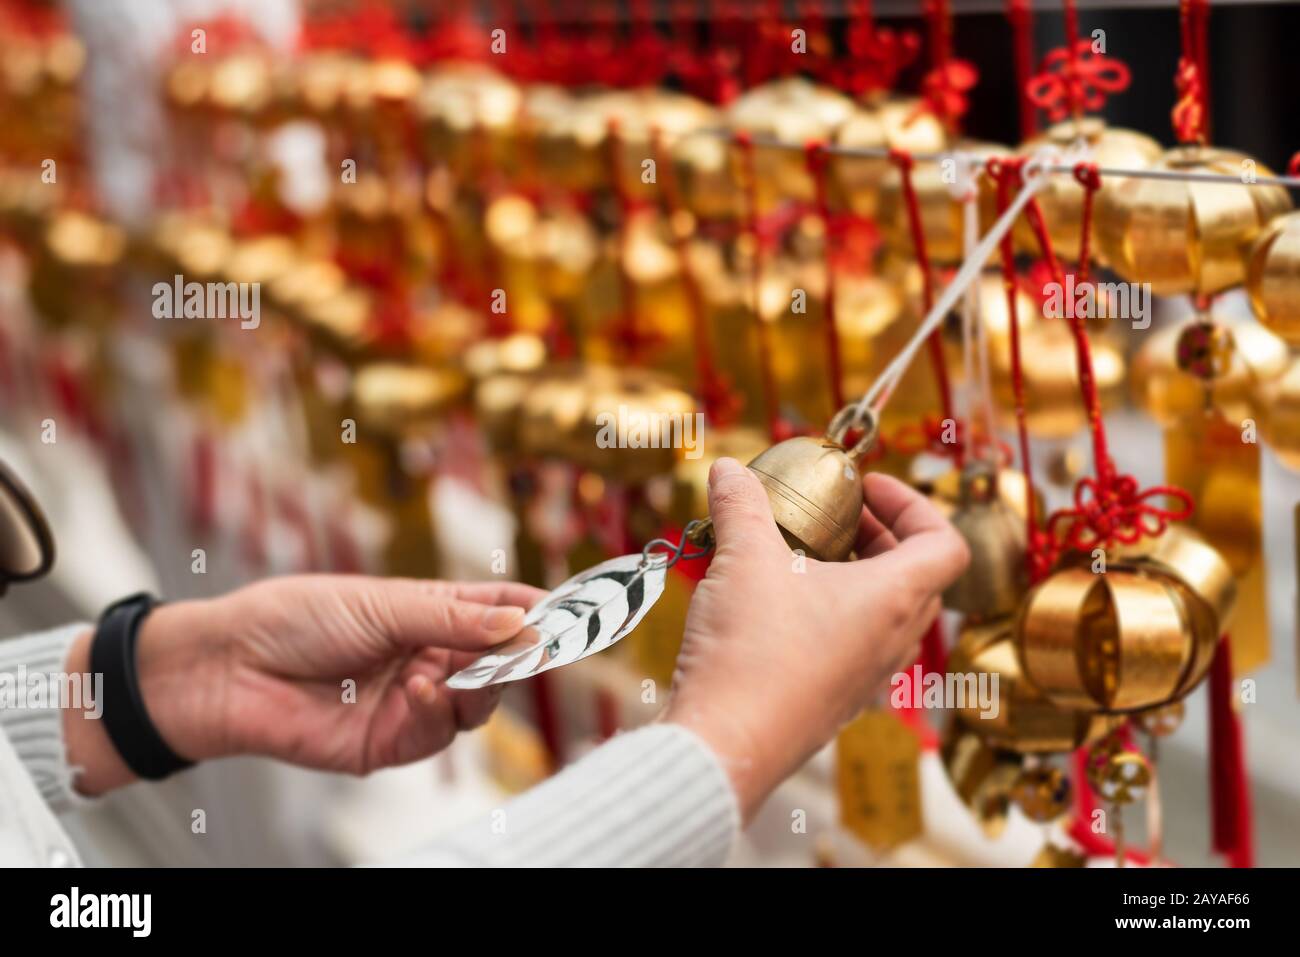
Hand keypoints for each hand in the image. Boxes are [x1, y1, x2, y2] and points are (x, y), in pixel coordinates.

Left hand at [65, 576, 544, 794]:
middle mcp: (430, 655)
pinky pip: (438, 733)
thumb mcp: (382, 603)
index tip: (584, 609)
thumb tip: (525, 620)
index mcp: (430, 611)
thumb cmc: (295, 618)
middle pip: (501, 658)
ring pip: (479, 701)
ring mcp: (414, 701)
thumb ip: (455, 618)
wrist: (228, 668)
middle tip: (539, 643)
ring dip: (477, 684)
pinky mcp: (390, 743)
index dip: (543, 609)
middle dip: (521, 652)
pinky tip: (416, 689)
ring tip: (452, 668)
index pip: (502, 608)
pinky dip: (437, 712)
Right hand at [663, 458, 968, 821]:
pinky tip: (776, 605)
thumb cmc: (750, 652)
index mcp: (894, 599)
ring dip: (856, 578)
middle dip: (881, 537)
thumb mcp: (742, 558)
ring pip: (887, 616)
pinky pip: (855, 648)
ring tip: (802, 557)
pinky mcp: (835, 702)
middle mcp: (893, 641)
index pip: (946, 543)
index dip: (915, 505)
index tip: (867, 490)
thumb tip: (727, 467)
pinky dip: (832, 615)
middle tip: (835, 516)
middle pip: (919, 577)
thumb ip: (741, 504)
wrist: (725, 745)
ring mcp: (867, 678)